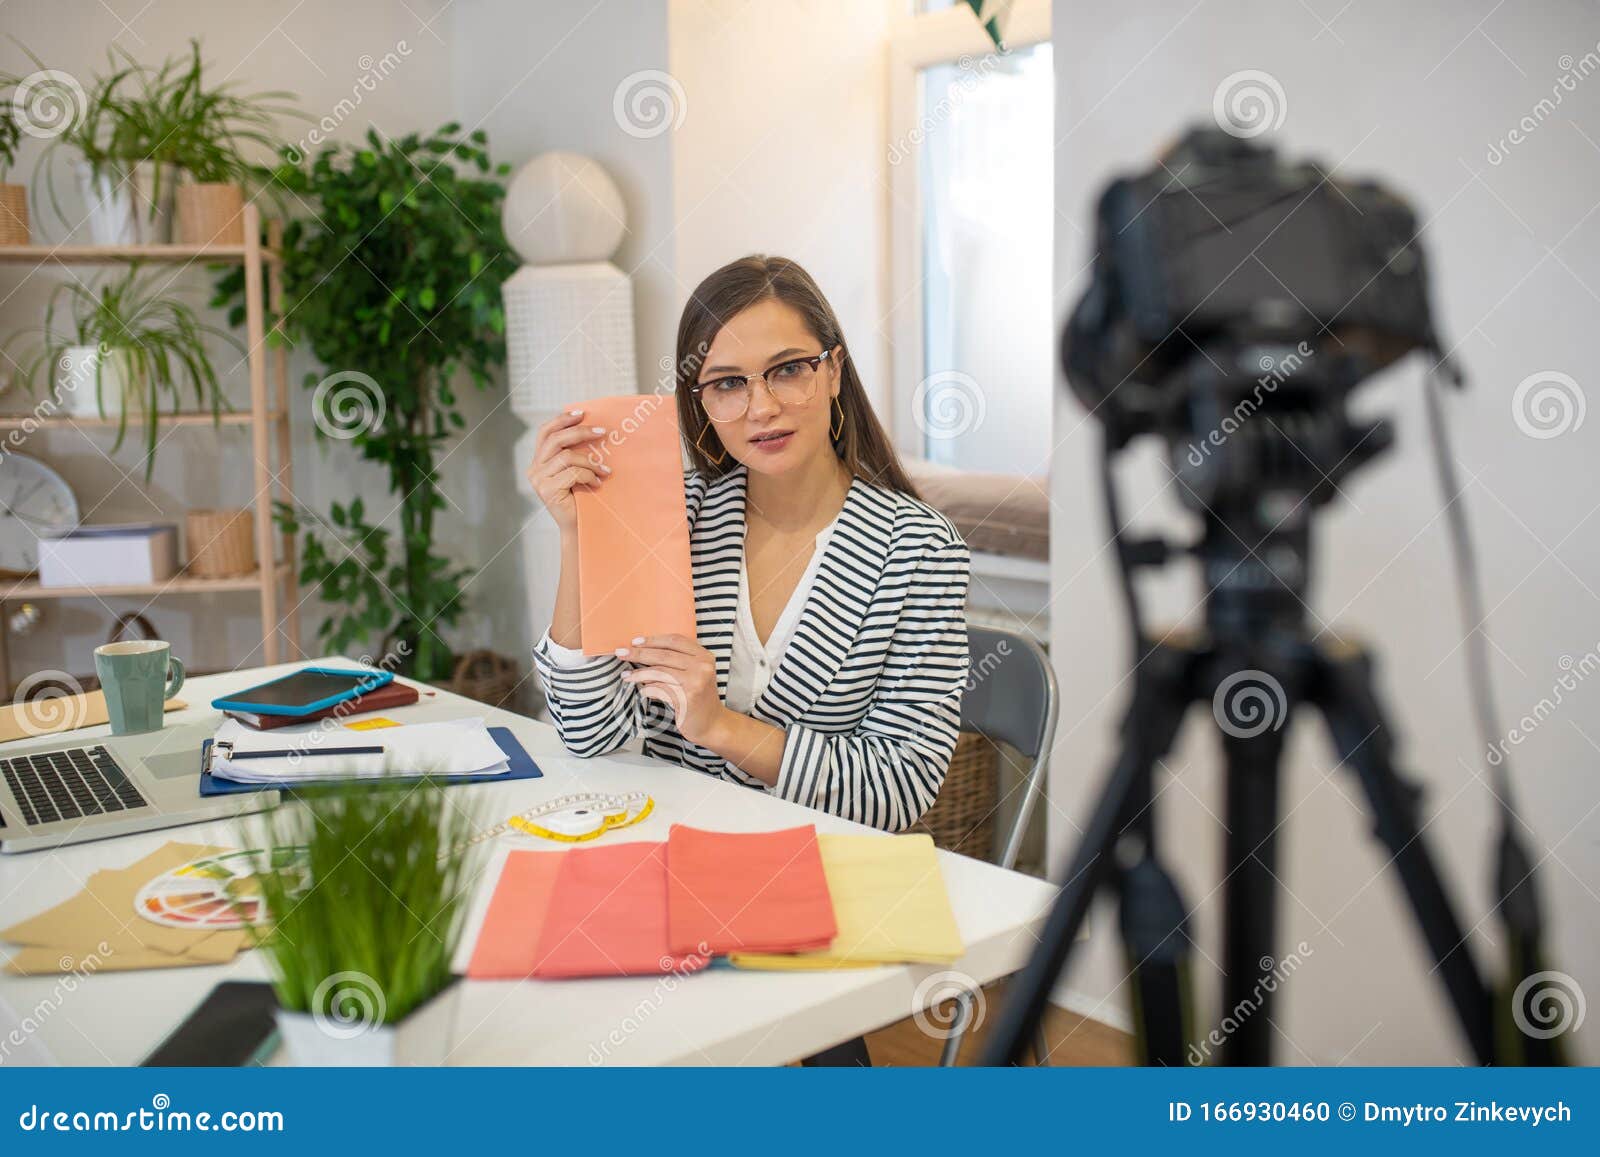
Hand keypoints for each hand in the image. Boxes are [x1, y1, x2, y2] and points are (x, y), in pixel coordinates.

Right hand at [527, 408, 611, 534]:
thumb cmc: (582, 498)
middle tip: (602, 432)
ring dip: (590, 462)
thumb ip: (575, 453)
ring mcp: (538, 480)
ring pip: (567, 457)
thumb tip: (593, 429)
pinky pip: (573, 473)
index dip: (562, 420)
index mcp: (539, 460)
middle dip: (580, 432)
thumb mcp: (576, 470)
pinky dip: (589, 475)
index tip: (582, 413)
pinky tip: (597, 483)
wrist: (580, 528)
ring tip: (604, 470)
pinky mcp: (547, 490)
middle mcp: (534, 468)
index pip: (545, 432)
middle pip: (556, 440)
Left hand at [616, 633, 727, 746]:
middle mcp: (702, 666)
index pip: (675, 640)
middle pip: (664, 655)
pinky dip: (648, 690)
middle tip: (621, 654)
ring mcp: (696, 682)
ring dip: (639, 674)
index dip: (653, 640)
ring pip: (659, 672)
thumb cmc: (698, 699)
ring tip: (626, 677)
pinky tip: (643, 691)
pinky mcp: (687, 698)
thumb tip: (644, 652)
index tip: (635, 642)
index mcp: (704, 656)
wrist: (712, 724)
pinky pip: (660, 689)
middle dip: (639, 653)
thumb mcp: (695, 674)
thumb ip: (678, 662)